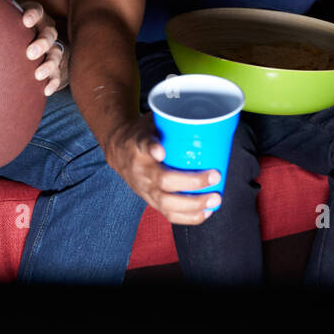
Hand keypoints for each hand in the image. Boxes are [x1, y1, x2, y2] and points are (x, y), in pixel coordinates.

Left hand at [20, 1, 66, 95]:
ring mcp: (50, 49)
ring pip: (56, 52)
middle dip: (42, 42)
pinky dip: (54, 81)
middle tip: (30, 53)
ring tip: (38, 74)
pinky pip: (58, 73)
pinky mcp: (53, 67)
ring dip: (49, 63)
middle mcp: (43, 31)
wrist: (12, 57)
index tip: (24, 22)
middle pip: (49, 33)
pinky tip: (46, 90)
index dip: (33, 15)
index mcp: (31, 19)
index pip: (37, 11)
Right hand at [103, 116, 222, 223]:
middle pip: (163, 180)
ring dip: (194, 205)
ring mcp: (145, 189)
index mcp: (138, 146)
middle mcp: (140, 170)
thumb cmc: (141, 134)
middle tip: (215, 176)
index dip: (152, 148)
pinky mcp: (151, 201)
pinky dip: (189, 216)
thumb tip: (202, 116)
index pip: (143, 145)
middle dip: (191, 182)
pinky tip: (206, 212)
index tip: (160, 150)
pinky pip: (169, 214)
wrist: (118, 151)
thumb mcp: (150, 120)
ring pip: (167, 203)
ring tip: (215, 199)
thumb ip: (170, 119)